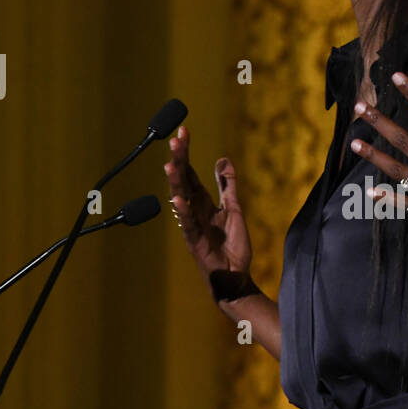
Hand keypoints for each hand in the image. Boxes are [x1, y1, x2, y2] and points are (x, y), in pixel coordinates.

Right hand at [163, 126, 254, 300]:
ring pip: (181, 199)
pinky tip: (178, 198)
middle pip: (184, 181)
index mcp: (202, 202)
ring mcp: (193, 225)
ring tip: (171, 164)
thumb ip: (228, 185)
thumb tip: (223, 159)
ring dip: (176, 182)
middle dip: (180, 161)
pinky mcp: (195, 241)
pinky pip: (188, 224)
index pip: (191, 173)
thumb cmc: (232, 246)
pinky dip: (183, 211)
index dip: (186, 154)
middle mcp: (194, 211)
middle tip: (175, 140)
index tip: (182, 132)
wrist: (236, 276)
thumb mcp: (234, 209)